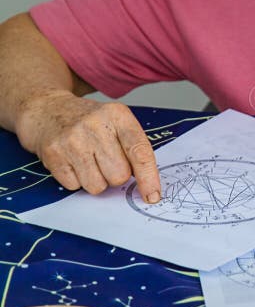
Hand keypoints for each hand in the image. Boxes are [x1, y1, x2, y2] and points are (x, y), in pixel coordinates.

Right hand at [15, 90, 160, 201]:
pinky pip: (75, 186)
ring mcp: (72, 140)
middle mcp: (95, 125)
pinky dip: (77, 180)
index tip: (153, 195)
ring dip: (97, 180)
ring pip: (97, 186)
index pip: (139, 152)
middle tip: (107, 161)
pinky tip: (74, 162)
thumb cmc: (91, 122)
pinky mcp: (53, 154)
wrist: (49, 111)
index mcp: (118, 115)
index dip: (148, 177)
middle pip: (119, 175)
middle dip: (117, 175)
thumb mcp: (117, 122)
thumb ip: (134, 148)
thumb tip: (147, 184)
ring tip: (89, 160)